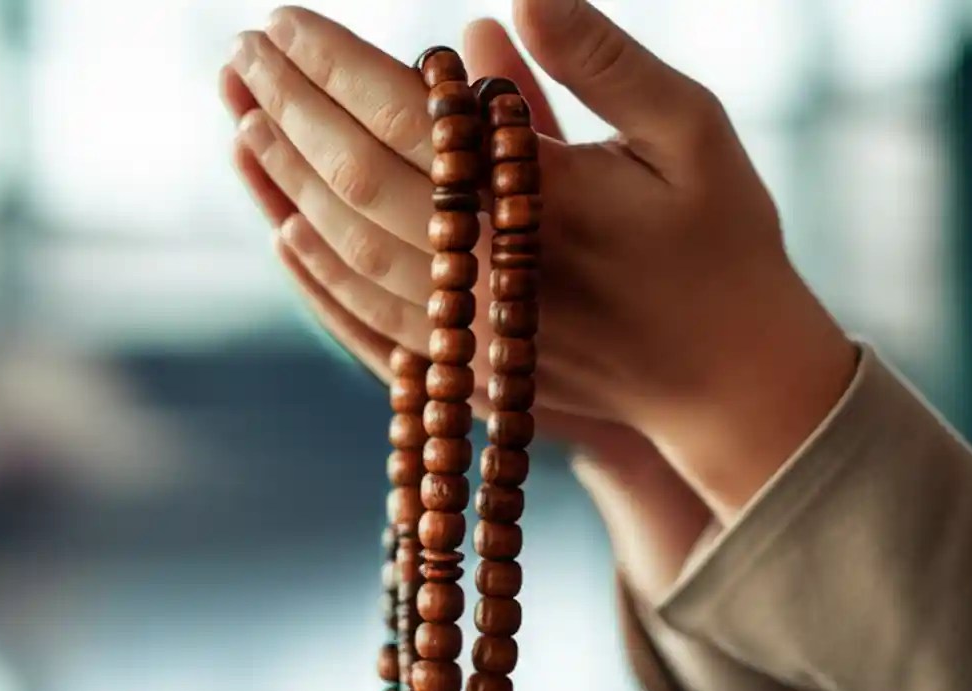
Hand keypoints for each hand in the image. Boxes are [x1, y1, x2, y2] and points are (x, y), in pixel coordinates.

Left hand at [222, 7, 711, 606]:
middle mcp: (496, 269)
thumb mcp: (690, 127)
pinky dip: (318, 272)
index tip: (281, 19)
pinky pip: (367, 319)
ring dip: (286, 182)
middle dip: (289, 108)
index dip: (333, 63)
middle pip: (356, 179)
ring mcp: (476, 329)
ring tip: (244, 121)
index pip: (406, 116)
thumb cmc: (720, 238)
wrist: (728, 374)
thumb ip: (602, 59)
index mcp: (548, 200)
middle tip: (242, 54)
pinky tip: (287, 231)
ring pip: (350, 250)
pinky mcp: (468, 370)